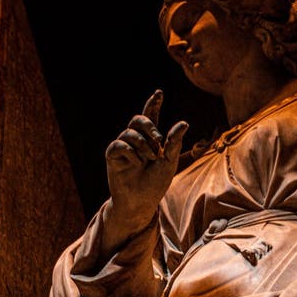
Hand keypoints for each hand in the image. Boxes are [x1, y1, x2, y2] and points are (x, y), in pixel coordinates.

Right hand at [102, 90, 187, 247]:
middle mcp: (135, 141)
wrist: (140, 203)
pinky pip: (119, 145)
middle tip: (158, 139)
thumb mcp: (169, 162)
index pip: (150, 117)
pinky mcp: (112, 156)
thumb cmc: (155, 185)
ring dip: (142, 144)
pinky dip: (130, 152)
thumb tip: (184, 123)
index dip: (153, 104)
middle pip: (138, 120)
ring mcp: (123, 148)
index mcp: (150, 141)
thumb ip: (174, 143)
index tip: (159, 93)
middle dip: (149, 125)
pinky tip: (136, 163)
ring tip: (149, 159)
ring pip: (129, 132)